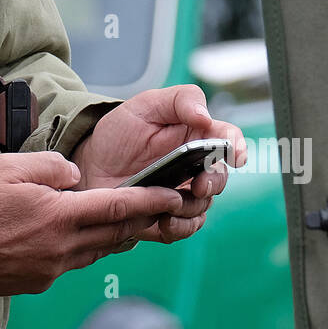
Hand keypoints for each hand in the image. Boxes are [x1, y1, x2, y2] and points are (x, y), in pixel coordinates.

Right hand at [0, 151, 197, 296]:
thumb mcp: (9, 167)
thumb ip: (51, 167)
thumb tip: (73, 178)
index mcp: (59, 217)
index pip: (117, 208)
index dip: (149, 201)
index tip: (172, 195)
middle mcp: (62, 248)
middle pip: (115, 234)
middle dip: (142, 220)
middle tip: (162, 207)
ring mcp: (50, 270)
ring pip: (95, 251)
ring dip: (114, 236)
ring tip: (126, 220)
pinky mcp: (37, 283)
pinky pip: (71, 263)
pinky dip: (84, 248)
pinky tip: (77, 237)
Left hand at [69, 85, 246, 243]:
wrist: (90, 162)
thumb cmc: (121, 131)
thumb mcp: (145, 105)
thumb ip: (180, 100)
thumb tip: (206, 117)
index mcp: (196, 136)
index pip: (228, 139)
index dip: (237, 146)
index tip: (234, 156)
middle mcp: (196, 166)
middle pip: (221, 177)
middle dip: (214, 183)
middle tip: (198, 185)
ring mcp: (183, 193)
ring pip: (204, 206)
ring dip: (192, 207)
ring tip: (169, 204)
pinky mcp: (168, 215)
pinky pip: (184, 228)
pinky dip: (179, 227)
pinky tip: (164, 220)